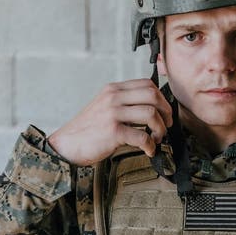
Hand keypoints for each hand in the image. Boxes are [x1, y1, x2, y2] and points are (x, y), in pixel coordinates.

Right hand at [47, 80, 172, 164]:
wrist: (68, 145)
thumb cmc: (88, 130)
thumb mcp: (103, 107)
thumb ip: (122, 103)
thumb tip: (150, 109)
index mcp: (113, 90)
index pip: (147, 84)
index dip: (161, 98)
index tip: (164, 112)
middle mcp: (113, 98)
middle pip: (153, 95)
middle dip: (166, 112)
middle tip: (167, 125)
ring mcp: (113, 113)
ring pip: (151, 114)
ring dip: (161, 129)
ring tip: (157, 139)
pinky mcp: (113, 131)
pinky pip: (142, 136)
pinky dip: (150, 145)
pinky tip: (149, 150)